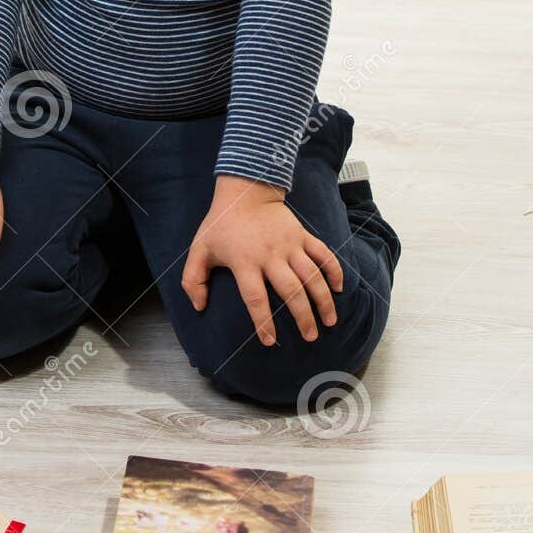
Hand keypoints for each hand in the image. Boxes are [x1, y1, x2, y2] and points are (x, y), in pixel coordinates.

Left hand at [181, 176, 343, 346]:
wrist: (245, 191)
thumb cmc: (220, 225)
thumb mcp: (199, 250)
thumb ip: (193, 280)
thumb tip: (199, 307)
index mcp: (245, 262)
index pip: (255, 298)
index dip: (264, 322)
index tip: (271, 342)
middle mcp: (270, 255)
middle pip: (291, 291)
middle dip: (304, 316)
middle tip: (311, 337)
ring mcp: (290, 244)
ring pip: (312, 275)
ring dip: (323, 299)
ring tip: (330, 321)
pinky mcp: (302, 235)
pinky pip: (323, 254)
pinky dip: (334, 270)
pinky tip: (339, 288)